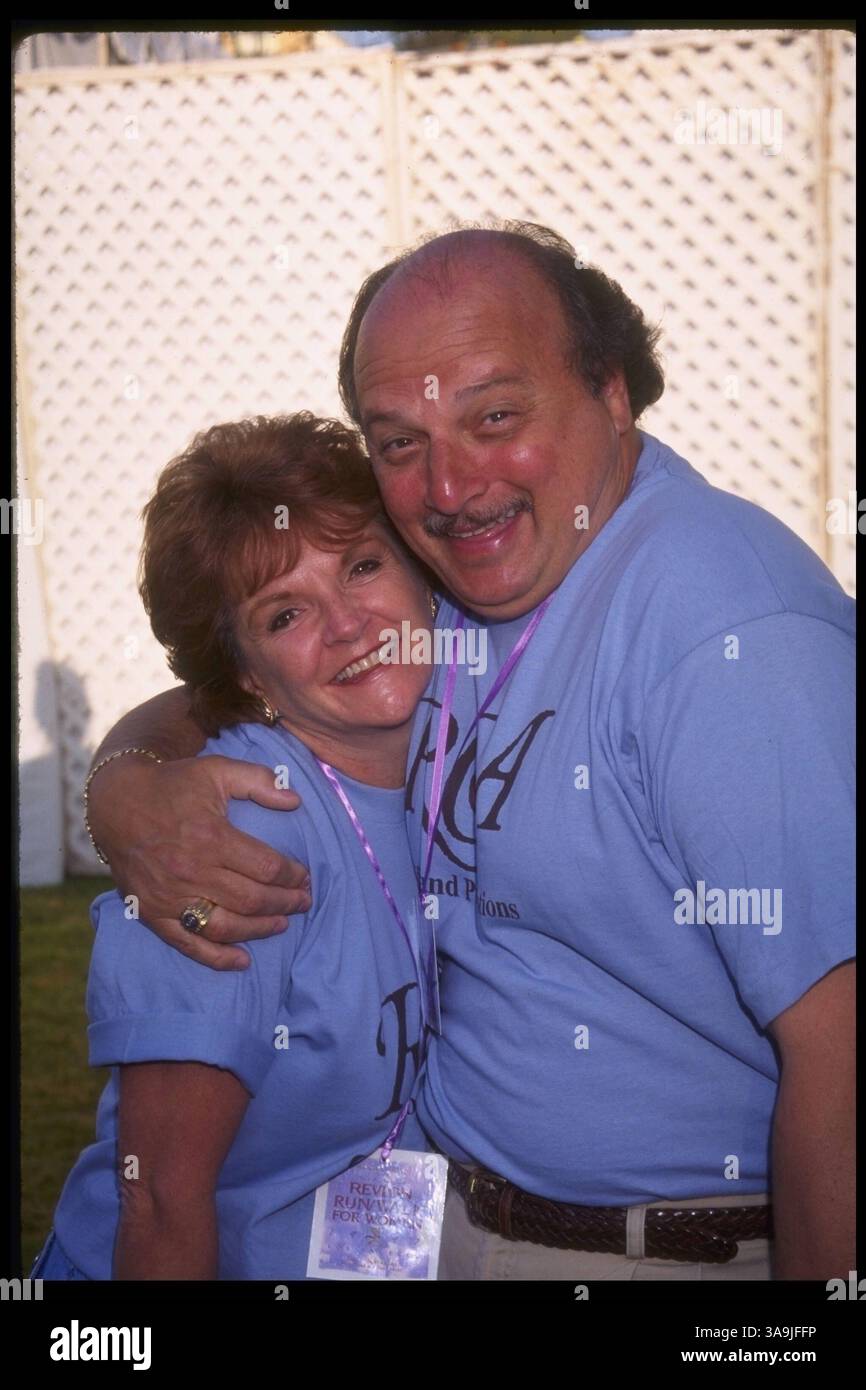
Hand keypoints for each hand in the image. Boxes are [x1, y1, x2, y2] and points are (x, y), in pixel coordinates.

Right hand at [88, 754, 311, 969]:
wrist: (116, 802)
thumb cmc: (172, 785)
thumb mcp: (217, 769)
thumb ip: (259, 780)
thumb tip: (295, 801)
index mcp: (210, 836)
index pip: (266, 867)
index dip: (293, 875)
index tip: (305, 876)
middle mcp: (191, 871)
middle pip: (252, 900)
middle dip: (285, 903)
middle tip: (303, 901)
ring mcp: (169, 896)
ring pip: (225, 926)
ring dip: (260, 930)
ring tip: (282, 924)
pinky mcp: (151, 913)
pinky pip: (187, 943)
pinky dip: (216, 958)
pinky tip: (242, 961)